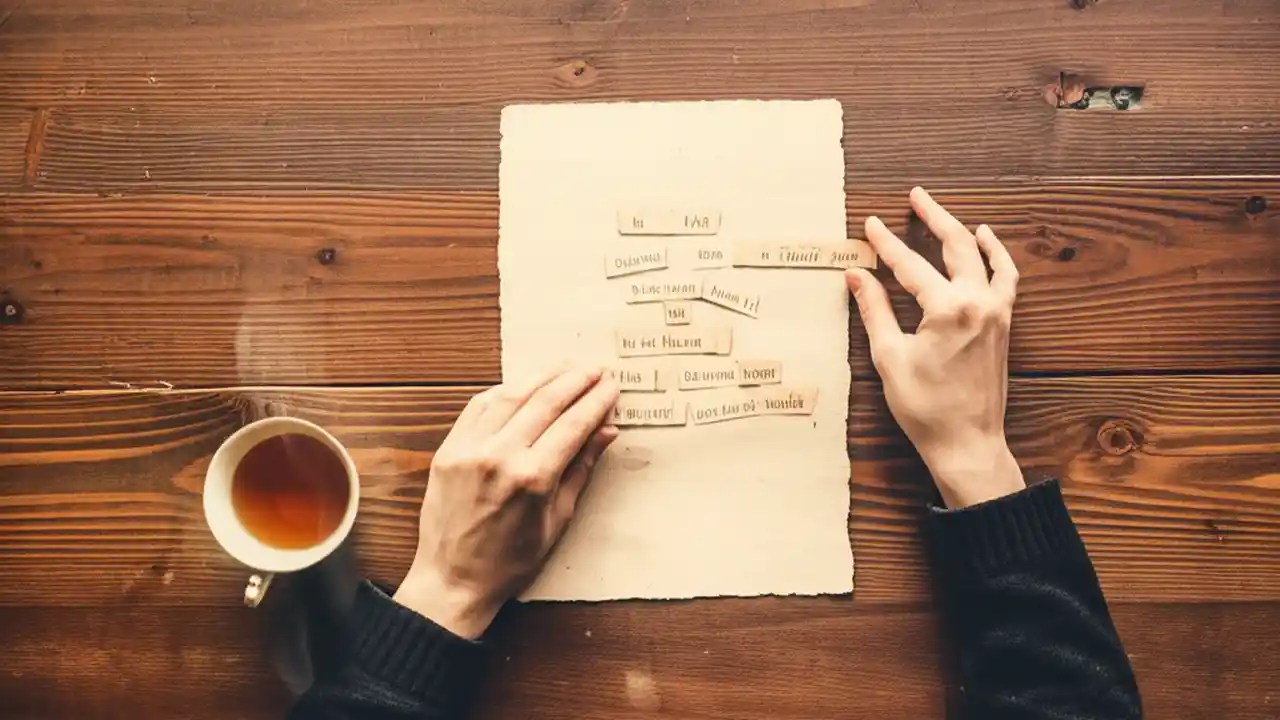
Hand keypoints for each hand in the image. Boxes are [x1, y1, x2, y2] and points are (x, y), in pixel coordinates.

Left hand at [394, 366, 620, 637]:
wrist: (453, 579)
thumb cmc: (510, 561)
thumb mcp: (558, 519)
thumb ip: (581, 469)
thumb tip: (607, 431)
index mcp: (532, 479)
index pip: (573, 424)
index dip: (596, 401)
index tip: (611, 386)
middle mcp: (499, 457)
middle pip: (545, 402)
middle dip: (574, 380)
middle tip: (595, 368)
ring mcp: (470, 450)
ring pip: (510, 395)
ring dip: (541, 376)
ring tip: (565, 366)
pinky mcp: (448, 450)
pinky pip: (478, 407)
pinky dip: (503, 390)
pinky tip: (523, 384)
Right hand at [847, 187, 1024, 508]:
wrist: (968, 443)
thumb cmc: (926, 408)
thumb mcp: (889, 357)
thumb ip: (875, 310)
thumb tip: (857, 275)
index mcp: (947, 309)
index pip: (910, 265)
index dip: (886, 244)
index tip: (869, 225)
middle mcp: (978, 302)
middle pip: (954, 245)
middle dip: (932, 217)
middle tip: (915, 195)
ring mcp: (997, 311)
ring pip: (981, 255)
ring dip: (961, 230)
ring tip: (942, 212)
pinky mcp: (1004, 323)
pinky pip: (1005, 276)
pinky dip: (996, 254)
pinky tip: (986, 239)